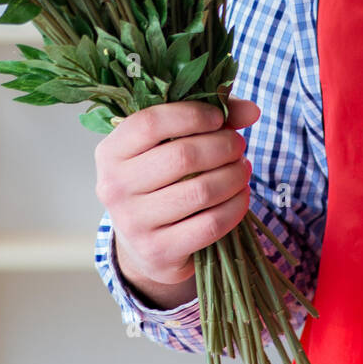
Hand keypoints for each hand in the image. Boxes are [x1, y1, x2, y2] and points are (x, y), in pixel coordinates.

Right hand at [94, 98, 260, 301]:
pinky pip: (210, 225)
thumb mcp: (171, 143)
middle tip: (239, 145)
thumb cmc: (162, 179)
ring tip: (242, 169)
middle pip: (182, 156)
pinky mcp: (157, 252)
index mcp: (111, 152)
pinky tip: (241, 195)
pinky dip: (235, 206)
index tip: (219, 117)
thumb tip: (251, 111)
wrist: (144, 243)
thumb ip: (210, 118)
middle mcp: (113, 188)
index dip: (192, 115)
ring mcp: (133, 224)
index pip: (150, 123)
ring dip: (234, 175)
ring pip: (200, 191)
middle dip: (223, 146)